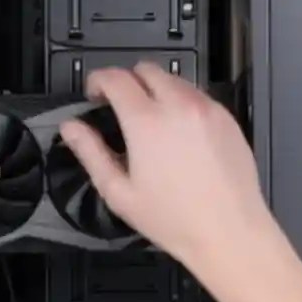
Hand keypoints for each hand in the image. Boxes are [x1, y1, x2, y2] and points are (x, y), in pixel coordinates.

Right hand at [59, 63, 283, 280]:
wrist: (229, 232)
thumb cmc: (176, 220)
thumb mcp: (119, 192)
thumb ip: (91, 152)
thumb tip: (71, 129)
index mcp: (147, 122)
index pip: (116, 78)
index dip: (98, 80)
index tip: (95, 93)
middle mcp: (179, 107)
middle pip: (146, 69)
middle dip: (127, 82)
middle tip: (120, 106)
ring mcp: (207, 109)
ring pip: (174, 79)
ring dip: (156, 90)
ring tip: (151, 123)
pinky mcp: (227, 118)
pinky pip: (198, 95)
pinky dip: (182, 103)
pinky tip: (179, 134)